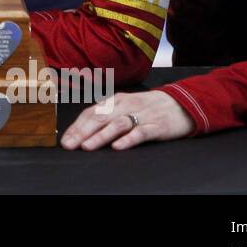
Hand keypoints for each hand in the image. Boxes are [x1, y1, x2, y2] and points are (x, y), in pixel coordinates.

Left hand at [60, 90, 193, 150]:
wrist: (181, 103)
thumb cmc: (147, 107)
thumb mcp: (125, 106)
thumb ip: (106, 115)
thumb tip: (82, 130)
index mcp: (116, 100)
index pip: (91, 112)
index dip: (77, 126)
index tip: (65, 140)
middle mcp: (126, 105)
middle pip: (101, 118)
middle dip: (82, 132)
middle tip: (70, 145)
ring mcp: (142, 115)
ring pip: (118, 124)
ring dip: (101, 136)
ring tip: (87, 146)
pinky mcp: (157, 125)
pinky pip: (141, 132)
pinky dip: (129, 139)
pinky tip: (118, 146)